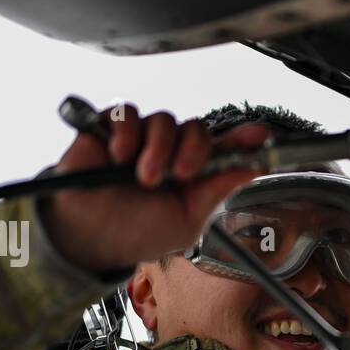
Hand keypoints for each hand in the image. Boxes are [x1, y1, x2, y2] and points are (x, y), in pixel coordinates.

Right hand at [37, 103, 269, 273]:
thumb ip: (215, 193)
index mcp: (190, 176)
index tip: (260, 135)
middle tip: (181, 173)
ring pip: (163, 119)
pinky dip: (127, 132)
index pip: (220, 149)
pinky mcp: (108, 130)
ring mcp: (139, 140)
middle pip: (195, 128)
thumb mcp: (185, 223)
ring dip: (158, 148)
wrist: (88, 237)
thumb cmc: (135, 234)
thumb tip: (249, 170)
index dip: (241, 139)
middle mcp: (168, 153)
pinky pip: (125, 112)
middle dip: (194, 148)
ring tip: (144, 177)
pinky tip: (119, 156)